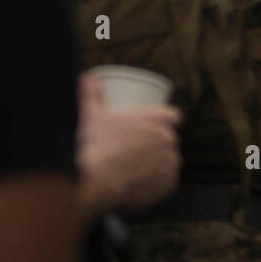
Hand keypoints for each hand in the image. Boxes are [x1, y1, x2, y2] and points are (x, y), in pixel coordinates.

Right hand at [76, 73, 181, 213]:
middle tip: (139, 148)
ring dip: (160, 163)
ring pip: (170, 161)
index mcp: (156, 120)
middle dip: (158, 143)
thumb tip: (86, 76)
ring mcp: (169, 164)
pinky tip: (146, 182)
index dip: (168, 120)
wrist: (96, 182)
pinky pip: (169, 182)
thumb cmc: (96, 147)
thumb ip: (90, 94)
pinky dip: (160, 182)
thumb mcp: (91, 116)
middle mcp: (167, 140)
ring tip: (141, 166)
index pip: (174, 116)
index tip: (159, 124)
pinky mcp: (167, 185)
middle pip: (169, 139)